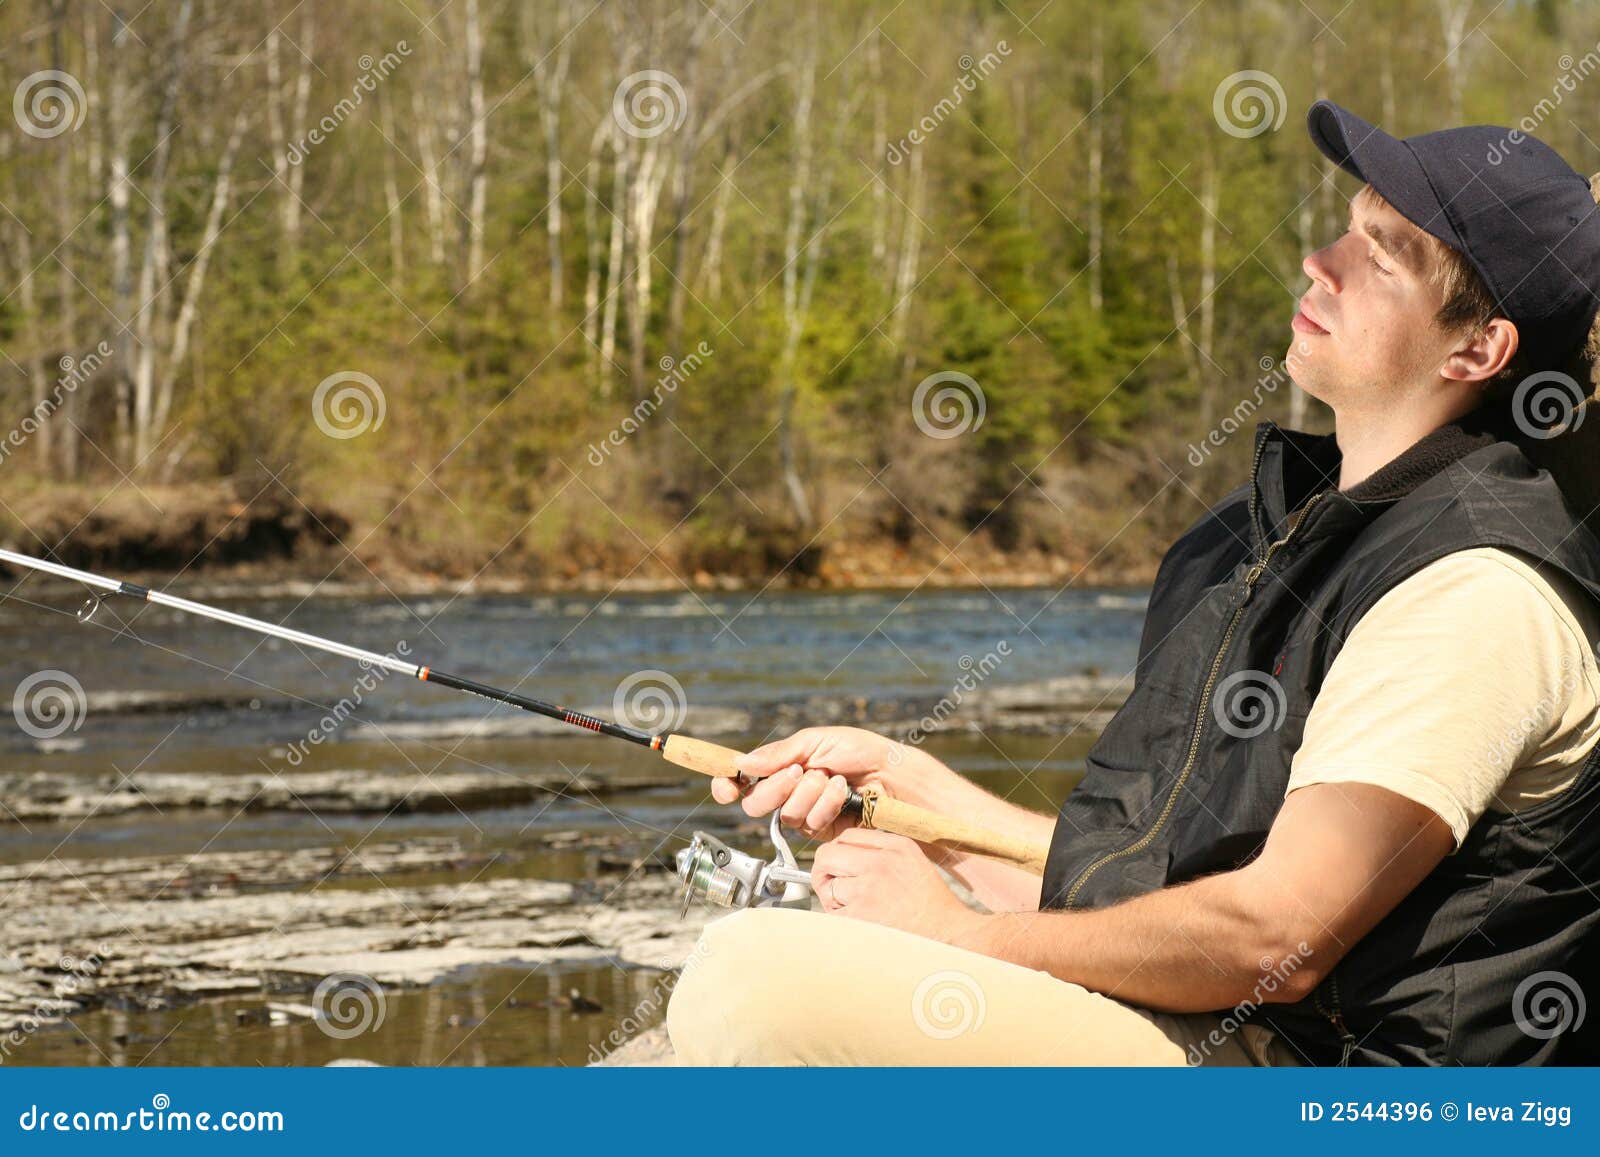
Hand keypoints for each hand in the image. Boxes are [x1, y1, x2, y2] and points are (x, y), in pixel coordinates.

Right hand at [713, 726, 910, 840]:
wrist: (891, 773)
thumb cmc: (858, 751)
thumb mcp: (816, 741)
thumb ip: (778, 754)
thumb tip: (742, 763)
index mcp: (782, 766)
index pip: (742, 780)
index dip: (728, 784)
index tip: (727, 786)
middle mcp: (788, 791)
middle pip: (756, 804)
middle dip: (776, 787)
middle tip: (800, 772)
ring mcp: (804, 812)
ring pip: (784, 814)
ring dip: (810, 793)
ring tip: (833, 780)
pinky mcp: (822, 829)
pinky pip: (809, 823)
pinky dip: (826, 806)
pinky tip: (842, 795)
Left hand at [811, 829, 983, 942]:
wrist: (950, 936)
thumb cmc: (931, 904)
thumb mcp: (913, 861)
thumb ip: (882, 849)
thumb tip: (844, 852)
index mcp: (895, 846)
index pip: (845, 837)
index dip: (837, 854)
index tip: (839, 867)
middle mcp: (880, 863)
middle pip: (826, 856)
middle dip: (824, 873)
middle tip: (834, 888)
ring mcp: (868, 889)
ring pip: (828, 887)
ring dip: (835, 900)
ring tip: (858, 910)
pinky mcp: (861, 916)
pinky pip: (833, 914)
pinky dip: (841, 920)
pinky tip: (862, 924)